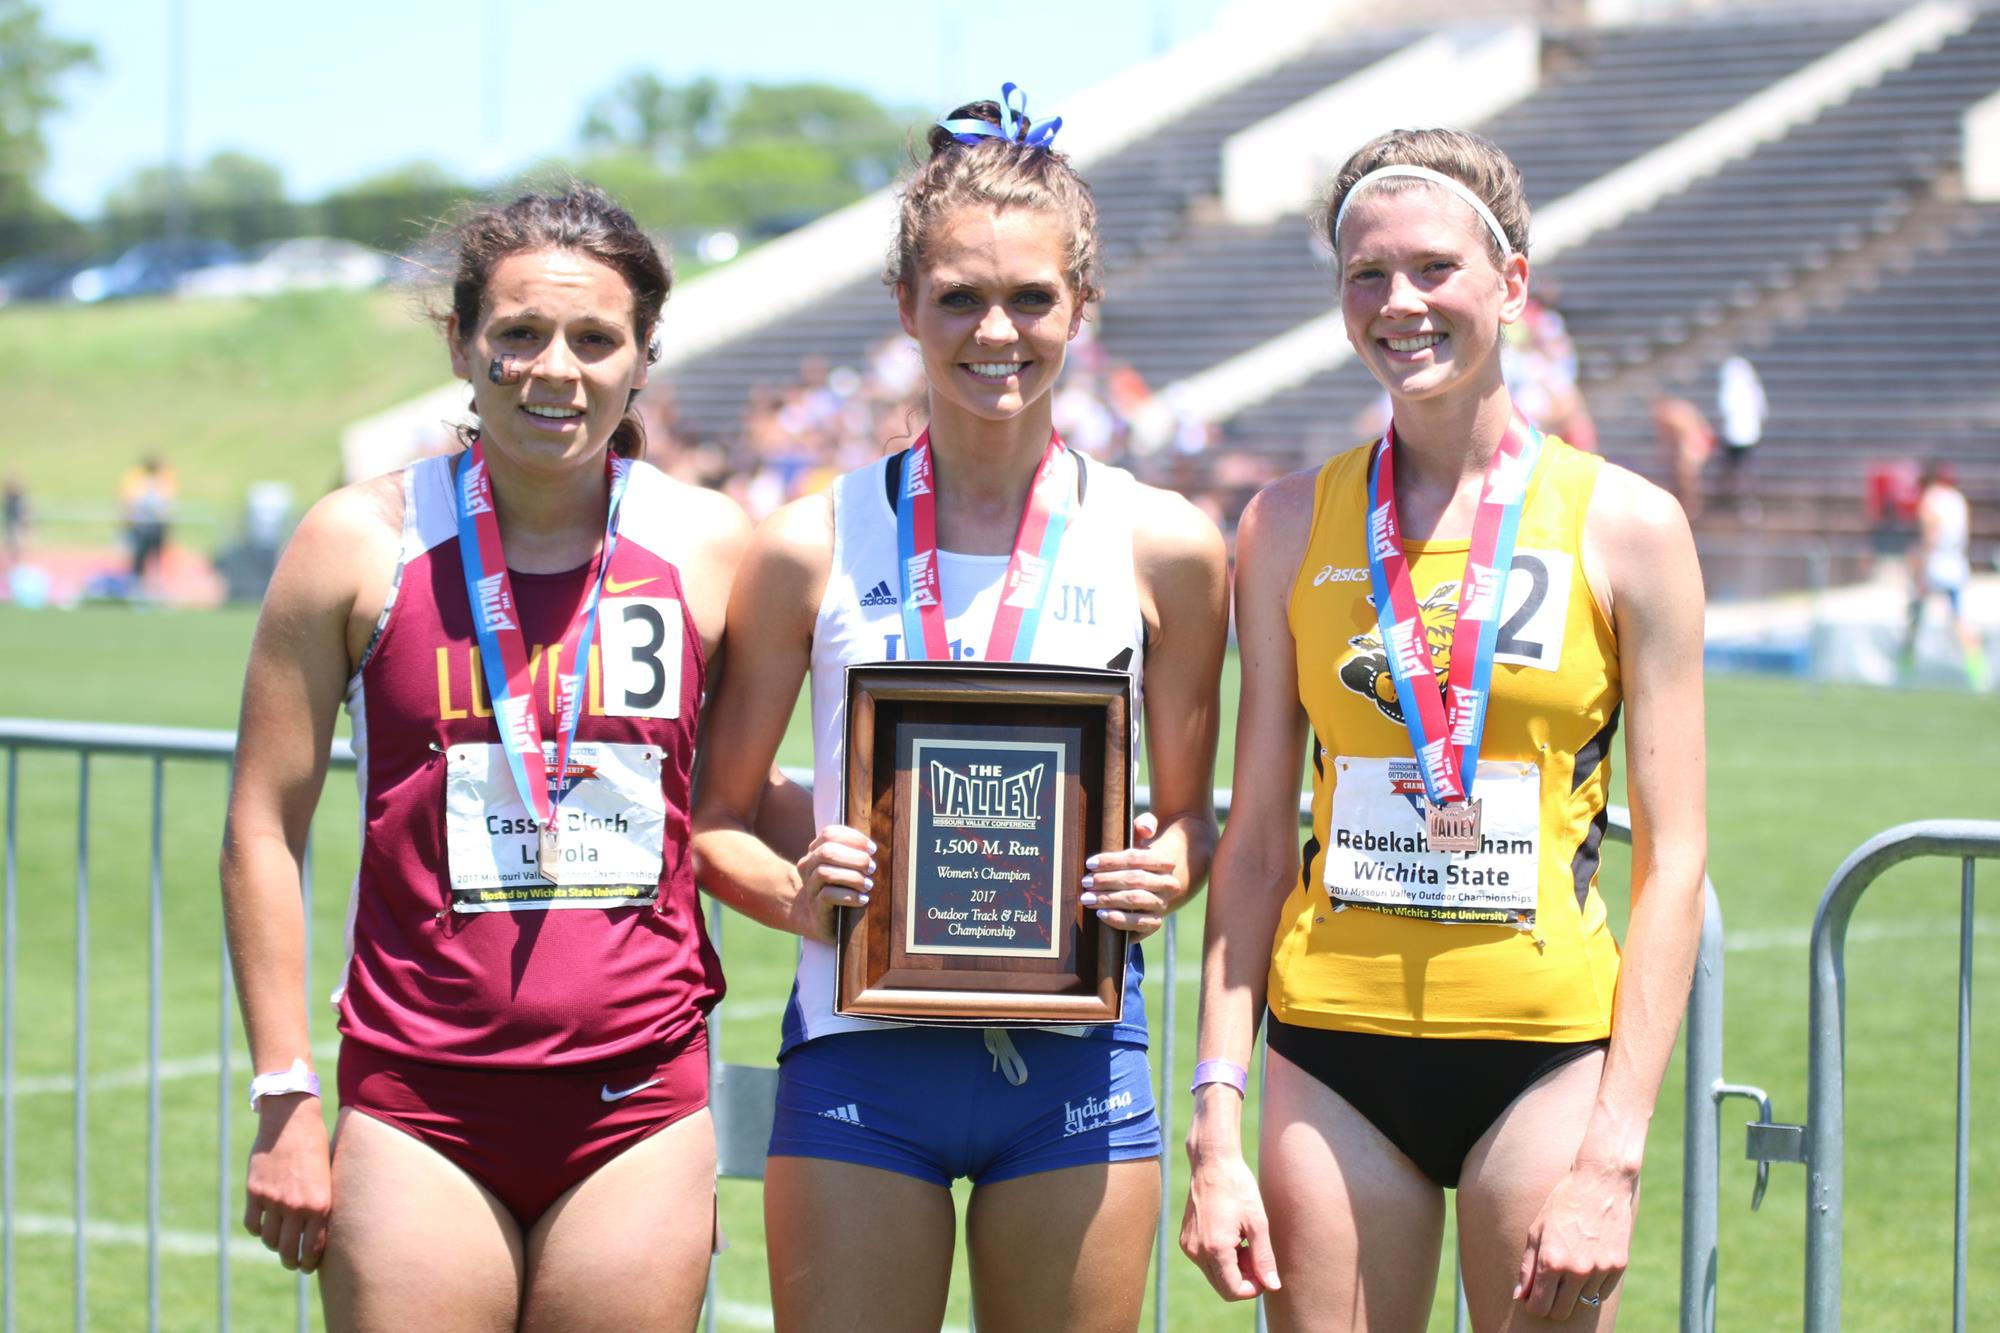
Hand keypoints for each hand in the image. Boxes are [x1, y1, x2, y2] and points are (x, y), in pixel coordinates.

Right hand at [243, 1093, 330, 1272]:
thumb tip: (314, 1235)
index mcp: (321, 1204)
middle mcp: (297, 1206)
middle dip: (290, 1260)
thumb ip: (320, 1205)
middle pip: (288, 1250)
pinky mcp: (255, 1193)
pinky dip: (257, 1229)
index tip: (307, 1266)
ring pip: (268, 1240)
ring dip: (273, 1245)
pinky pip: (252, 1224)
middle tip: (290, 1261)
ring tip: (277, 1242)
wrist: (293, 1122)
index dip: (309, 1262)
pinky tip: (263, 1225)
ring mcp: (274, 1200)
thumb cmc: (316, 1147)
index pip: (313, 1248)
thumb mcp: (326, 1178)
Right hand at [794, 823, 874, 941]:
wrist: (817, 919)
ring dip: (852, 877)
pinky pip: (827, 896)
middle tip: (872, 868)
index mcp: (815, 852)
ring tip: (868, 885)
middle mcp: (808, 866)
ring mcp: (809, 886)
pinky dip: (849, 896)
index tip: (872, 848)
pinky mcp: (815, 906)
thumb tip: (873, 848)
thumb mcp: (843, 868)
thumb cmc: (838, 888)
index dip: (853, 838)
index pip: (829, 834)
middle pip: (827, 852)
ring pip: (825, 873)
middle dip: (854, 858)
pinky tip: (862, 899)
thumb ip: (853, 854)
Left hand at [1081, 812, 1181, 937]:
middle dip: (1106, 880)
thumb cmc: (1139, 861)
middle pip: (1134, 879)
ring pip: (1135, 900)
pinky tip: (1102, 914)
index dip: (1112, 860)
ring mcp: (1162, 905)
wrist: (1154, 887)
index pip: (1137, 858)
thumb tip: (1146, 829)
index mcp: (1165, 862)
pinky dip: (1119, 920)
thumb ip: (1144, 824)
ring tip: (1087, 898)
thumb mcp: (1141, 839)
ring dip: (1108, 899)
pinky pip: (1139, 923)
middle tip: (1085, 882)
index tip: (1090, 863)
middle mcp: (1168, 884)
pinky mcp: (1155, 923)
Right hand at [1179, 1139, 1279, 1300]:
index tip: (1264, 1270)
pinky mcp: (1186, 1239)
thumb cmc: (1238, 1188)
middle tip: (1255, 1252)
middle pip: (1223, 1286)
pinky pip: (1206, 1261)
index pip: (1234, 1291)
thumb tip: (1272, 1286)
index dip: (1253, 1288)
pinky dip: (1221, 1256)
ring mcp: (1189, 1246)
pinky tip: (1231, 1234)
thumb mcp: (1258, 1223)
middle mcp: (1197, 1251)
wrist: (1212, 1162)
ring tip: (1244, 1240)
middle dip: (1244, 1278)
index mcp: (1216, 1248)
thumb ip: (1264, 1258)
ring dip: (1233, 1267)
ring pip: (1215, 1275)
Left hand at [1513, 1158, 1636, 1318]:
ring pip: (1583, 1305)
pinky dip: (1592, 1288)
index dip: (1533, 1305)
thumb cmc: (1563, 1205)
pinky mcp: (1618, 1267)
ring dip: (1573, 1296)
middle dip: (1552, 1305)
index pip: (1539, 1306)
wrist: (1600, 1185)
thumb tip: (1519, 1296)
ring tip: (1568, 1274)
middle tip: (1550, 1289)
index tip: (1533, 1298)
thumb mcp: (1537, 1230)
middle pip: (1561, 1312)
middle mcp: (1577, 1269)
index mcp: (1552, 1261)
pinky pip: (1602, 1293)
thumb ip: (1527, 1267)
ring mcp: (1600, 1269)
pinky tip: (1586, 1269)